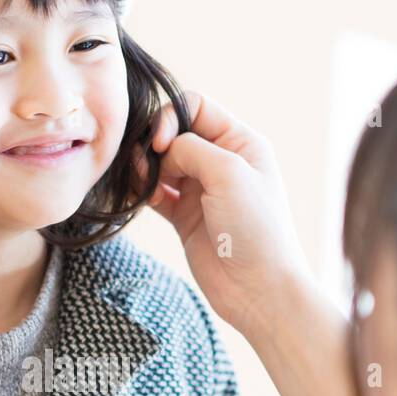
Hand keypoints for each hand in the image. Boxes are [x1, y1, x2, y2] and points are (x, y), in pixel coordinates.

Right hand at [136, 92, 311, 343]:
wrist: (258, 289)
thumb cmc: (256, 229)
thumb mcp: (229, 173)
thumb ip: (191, 148)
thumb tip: (161, 148)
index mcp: (241, 142)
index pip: (196, 106)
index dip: (170, 117)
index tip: (160, 143)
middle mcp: (221, 161)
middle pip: (173, 133)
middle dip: (154, 144)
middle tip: (145, 166)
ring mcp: (201, 189)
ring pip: (161, 163)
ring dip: (144, 168)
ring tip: (139, 183)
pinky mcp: (184, 216)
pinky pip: (154, 192)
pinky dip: (142, 191)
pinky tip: (138, 196)